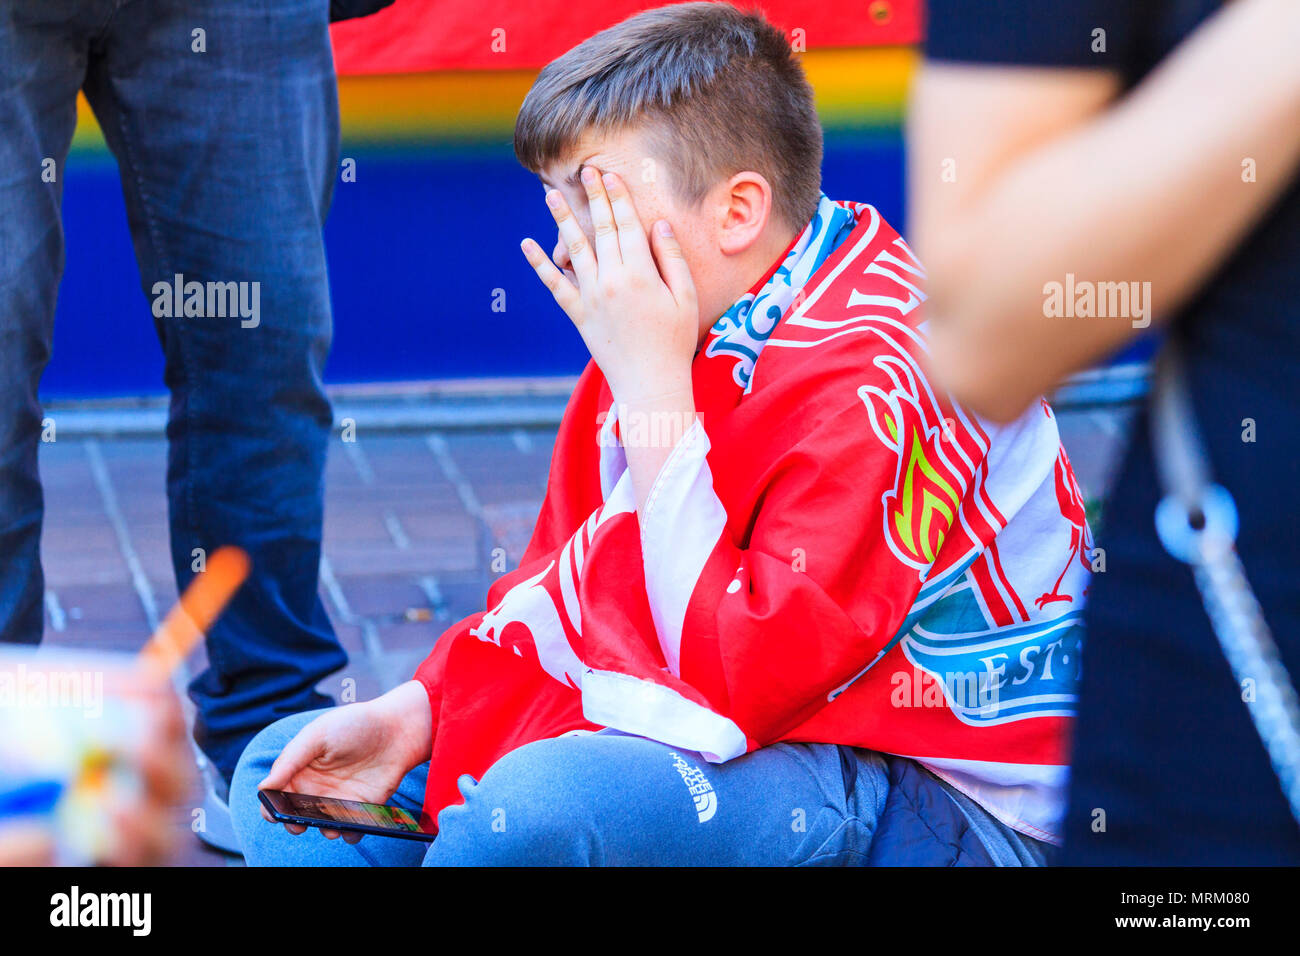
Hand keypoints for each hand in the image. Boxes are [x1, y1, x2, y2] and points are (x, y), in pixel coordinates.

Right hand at [258, 680, 431, 842]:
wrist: (397, 729)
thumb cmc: (355, 725)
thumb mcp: (318, 734)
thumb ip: (291, 759)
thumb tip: (264, 787)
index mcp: (299, 769)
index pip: (275, 795)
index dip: (269, 807)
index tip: (273, 813)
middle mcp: (315, 788)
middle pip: (295, 815)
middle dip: (294, 824)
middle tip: (299, 823)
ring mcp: (338, 800)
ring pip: (323, 826)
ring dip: (324, 830)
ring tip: (333, 823)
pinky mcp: (361, 809)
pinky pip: (351, 830)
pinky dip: (350, 833)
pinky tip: (354, 824)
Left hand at [521, 167, 698, 404]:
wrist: (650, 382)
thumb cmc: (675, 340)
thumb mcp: (686, 296)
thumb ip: (672, 257)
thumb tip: (659, 223)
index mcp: (640, 272)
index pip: (627, 224)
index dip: (618, 197)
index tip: (609, 175)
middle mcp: (611, 279)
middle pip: (601, 229)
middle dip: (592, 197)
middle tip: (584, 171)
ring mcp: (590, 296)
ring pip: (574, 248)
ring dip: (561, 219)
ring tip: (549, 195)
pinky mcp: (578, 314)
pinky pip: (555, 285)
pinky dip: (540, 264)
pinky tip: (527, 245)